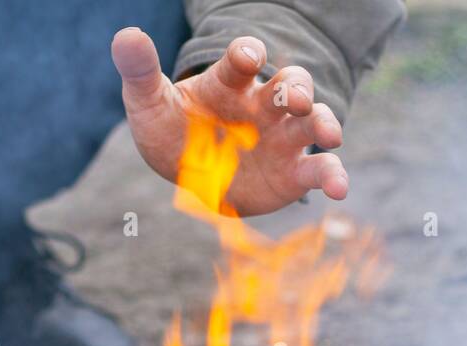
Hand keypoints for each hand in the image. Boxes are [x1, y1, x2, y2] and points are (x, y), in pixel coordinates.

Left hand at [111, 27, 346, 216]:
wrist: (186, 176)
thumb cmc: (170, 131)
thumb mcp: (148, 104)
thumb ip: (140, 73)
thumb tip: (125, 36)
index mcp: (230, 84)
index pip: (242, 61)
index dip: (247, 55)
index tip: (248, 58)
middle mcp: (262, 105)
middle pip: (290, 85)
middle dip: (297, 88)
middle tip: (298, 98)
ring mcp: (280, 137)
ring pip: (312, 121)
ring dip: (325, 123)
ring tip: (331, 135)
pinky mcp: (292, 172)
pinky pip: (317, 171)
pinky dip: (333, 176)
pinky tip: (340, 189)